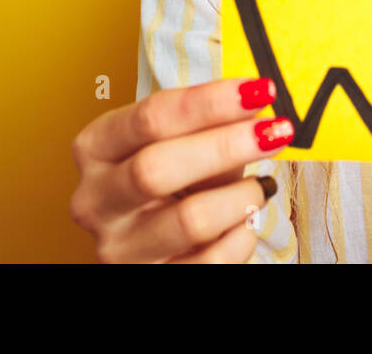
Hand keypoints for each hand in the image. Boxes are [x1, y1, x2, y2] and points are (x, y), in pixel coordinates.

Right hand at [68, 77, 291, 262]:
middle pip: (156, 169)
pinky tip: (246, 220)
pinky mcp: (150, 280)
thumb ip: (210, 125)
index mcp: (97, 148)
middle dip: (226, 146)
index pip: (151, 117)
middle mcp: (95, 200)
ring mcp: (118, 247)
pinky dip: (242, 235)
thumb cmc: (175, 180)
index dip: (210, 102)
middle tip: (275, 132)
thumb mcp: (183, 144)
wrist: (162, 239)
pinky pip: (212, 260)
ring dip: (240, 196)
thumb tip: (257, 102)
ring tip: (261, 186)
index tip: (257, 90)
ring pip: (189, 219)